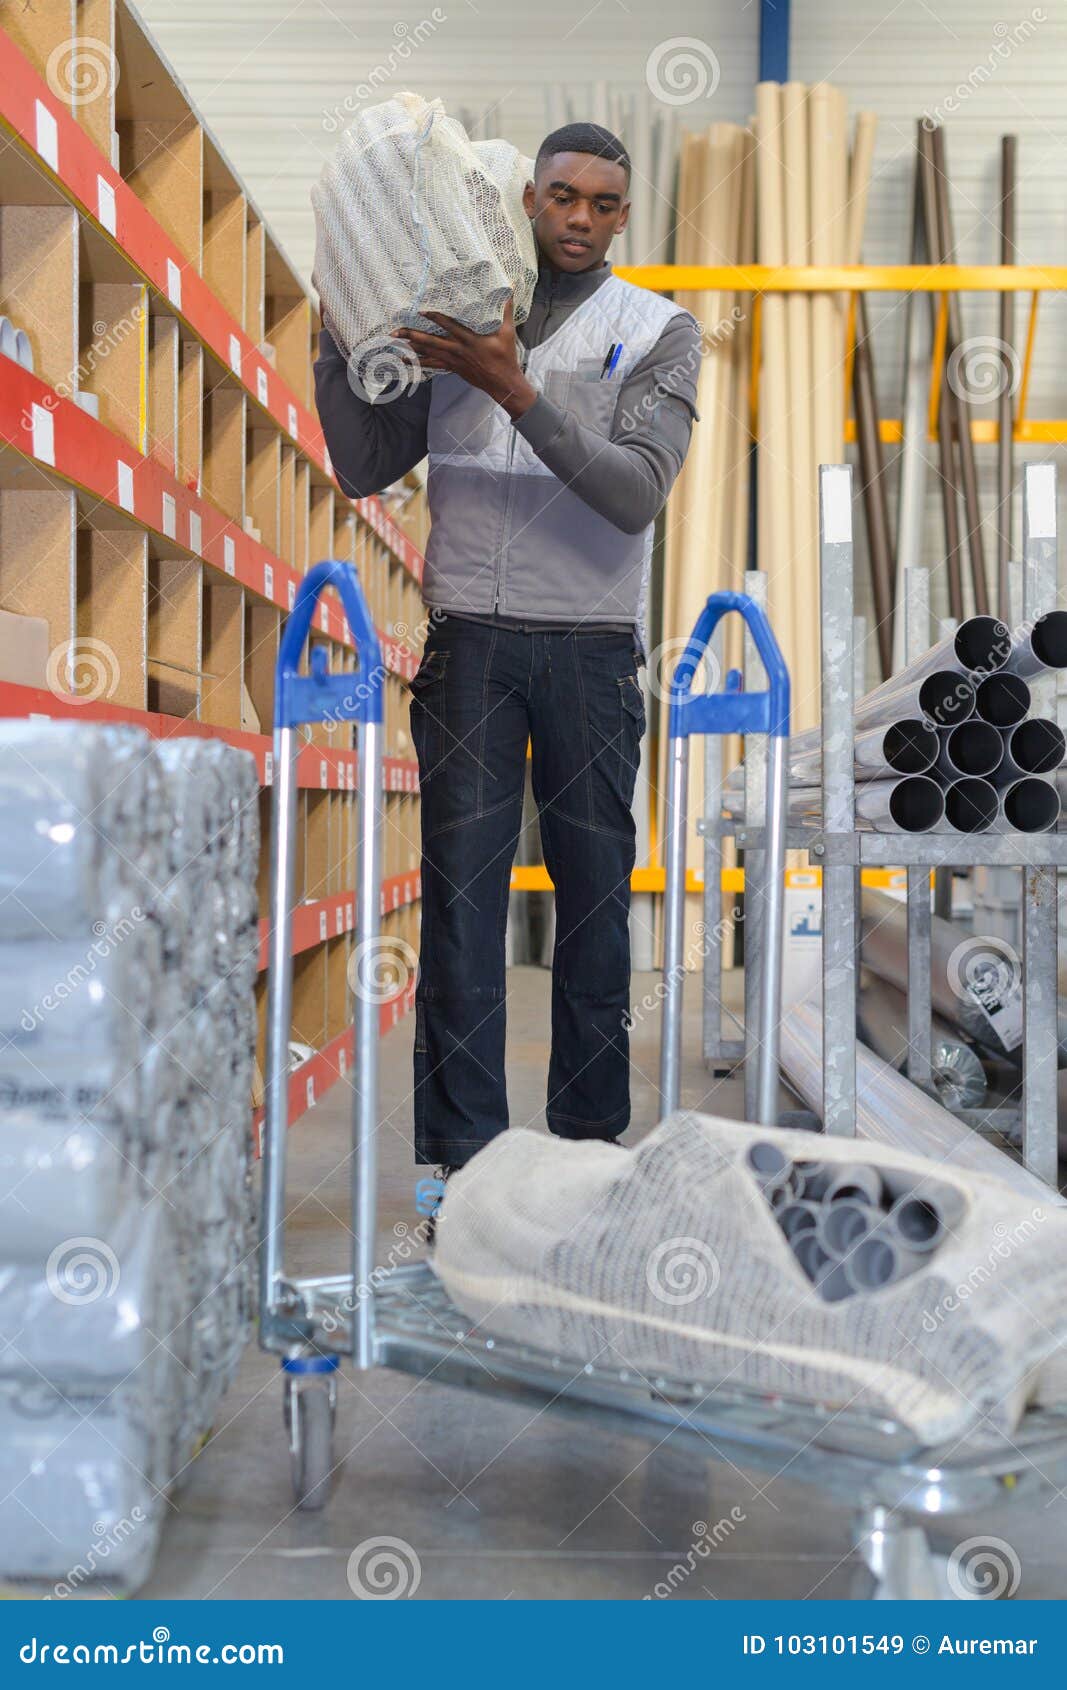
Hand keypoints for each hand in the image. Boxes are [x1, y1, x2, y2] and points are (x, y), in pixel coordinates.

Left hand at [394, 299, 536, 418]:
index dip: (435, 317)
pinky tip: (406, 361)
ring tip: (395, 346)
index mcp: (469, 340)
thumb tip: (509, 289)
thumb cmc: (505, 357)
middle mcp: (457, 350)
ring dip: (410, 350)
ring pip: (428, 354)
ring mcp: (453, 361)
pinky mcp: (452, 368)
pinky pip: (432, 365)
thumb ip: (505, 310)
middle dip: (412, 336)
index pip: (448, 326)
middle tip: (396, 331)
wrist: (502, 383)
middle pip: (430, 342)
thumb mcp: (508, 332)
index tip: (421, 310)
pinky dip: (418, 363)